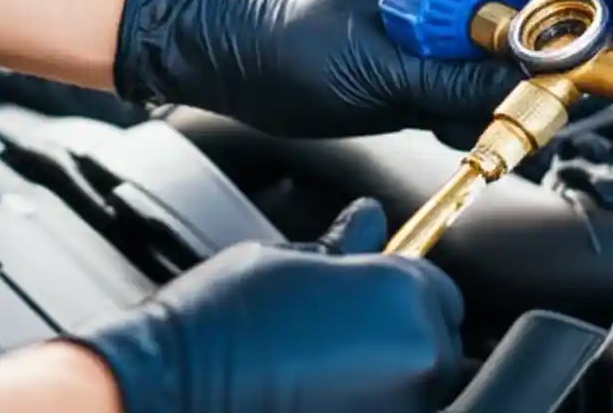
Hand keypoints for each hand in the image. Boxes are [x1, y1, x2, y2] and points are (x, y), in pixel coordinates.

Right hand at [72, 199, 462, 412]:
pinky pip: (391, 407)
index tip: (371, 294)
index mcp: (404, 297)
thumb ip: (343, 246)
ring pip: (419, 383)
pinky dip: (370, 400)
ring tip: (329, 364)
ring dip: (390, 374)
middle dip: (403, 333)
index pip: (440, 290)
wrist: (171, 388)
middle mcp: (419, 356)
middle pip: (439, 339)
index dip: (404, 290)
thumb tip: (369, 219)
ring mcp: (403, 406)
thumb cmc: (223, 322)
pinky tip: (324, 390)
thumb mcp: (288, 261)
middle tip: (344, 330)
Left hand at [114, 0, 521, 137]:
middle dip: (512, 85)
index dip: (542, 40)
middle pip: (512, 50)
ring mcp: (430, 51)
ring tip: (450, 122)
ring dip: (484, 111)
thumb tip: (512, 85)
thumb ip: (448, 81)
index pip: (515, 4)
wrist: (239, 70)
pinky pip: (460, 105)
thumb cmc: (294, 48)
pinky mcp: (418, 84)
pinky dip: (460, 123)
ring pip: (490, 84)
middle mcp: (440, 15)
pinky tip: (436, 129)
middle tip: (500, 113)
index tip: (548, 76)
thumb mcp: (379, 70)